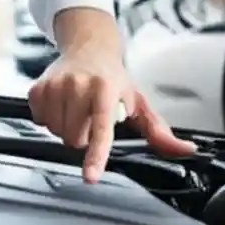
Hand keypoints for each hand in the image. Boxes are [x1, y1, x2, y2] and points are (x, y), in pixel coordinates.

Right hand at [27, 44, 196, 182]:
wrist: (87, 48)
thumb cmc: (113, 79)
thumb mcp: (138, 102)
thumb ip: (159, 131)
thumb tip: (186, 150)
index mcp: (106, 89)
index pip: (101, 130)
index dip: (96, 155)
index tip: (90, 176)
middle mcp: (78, 84)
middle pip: (75, 140)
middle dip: (84, 136)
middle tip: (91, 117)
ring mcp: (55, 85)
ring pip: (57, 132)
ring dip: (67, 128)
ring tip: (77, 109)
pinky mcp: (38, 87)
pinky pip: (40, 121)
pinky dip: (50, 119)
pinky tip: (61, 104)